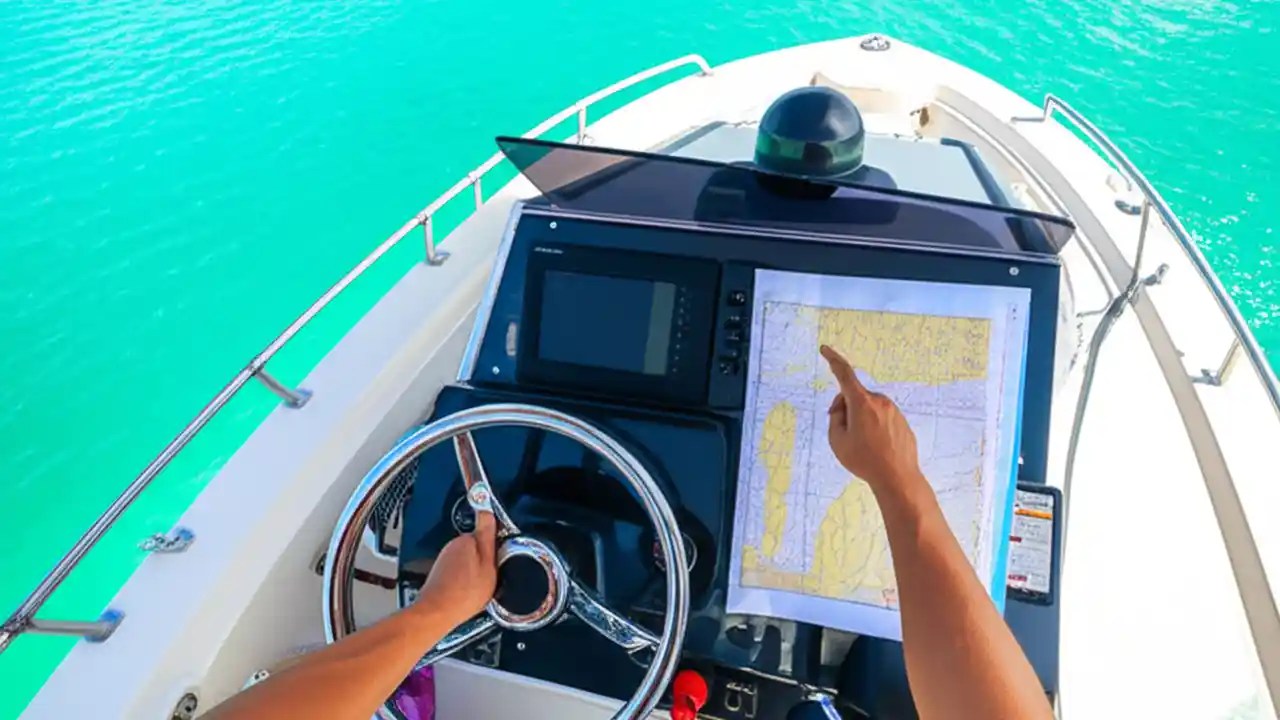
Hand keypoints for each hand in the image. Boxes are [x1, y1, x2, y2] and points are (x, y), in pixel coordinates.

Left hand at [416, 509, 496, 627]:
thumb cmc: (463, 594)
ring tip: (476, 589)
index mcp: (465, 540)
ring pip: (467, 561)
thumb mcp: (489, 566)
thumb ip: (488, 538)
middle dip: (483, 561)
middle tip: (488, 578)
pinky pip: (458, 573)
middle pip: (476, 548)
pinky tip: (466, 593)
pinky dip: (463, 581)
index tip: (497, 561)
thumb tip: (488, 513)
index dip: (494, 549)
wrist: (437, 613)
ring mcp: (444, 559)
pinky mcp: (439, 572)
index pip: (485, 534)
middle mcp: (451, 546)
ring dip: (473, 572)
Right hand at [821, 344, 922, 494]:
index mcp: (861, 402)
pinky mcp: (901, 421)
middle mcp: (879, 401)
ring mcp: (893, 411)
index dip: (833, 360)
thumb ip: (836, 417)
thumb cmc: (864, 460)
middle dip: (846, 408)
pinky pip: (881, 418)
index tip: (825, 349)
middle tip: (843, 434)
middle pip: (855, 396)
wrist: (897, 477)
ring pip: (868, 408)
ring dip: (861, 419)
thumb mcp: (837, 440)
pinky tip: (875, 448)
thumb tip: (843, 407)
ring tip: (861, 445)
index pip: (844, 374)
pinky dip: (874, 427)